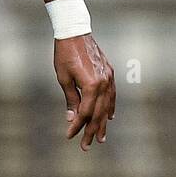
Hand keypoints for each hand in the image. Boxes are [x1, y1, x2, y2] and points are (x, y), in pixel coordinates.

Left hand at [54, 34, 114, 150]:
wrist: (75, 31)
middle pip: (98, 113)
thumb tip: (72, 119)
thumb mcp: (63, 78)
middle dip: (92, 131)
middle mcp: (104, 83)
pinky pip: (112, 94)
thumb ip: (70, 99)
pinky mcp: (109, 72)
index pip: (85, 112)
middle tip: (87, 146)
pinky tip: (110, 116)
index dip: (77, 126)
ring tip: (101, 138)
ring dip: (103, 123)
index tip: (69, 136)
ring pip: (107, 105)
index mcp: (92, 85)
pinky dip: (110, 107)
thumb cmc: (64, 54)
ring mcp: (109, 77)